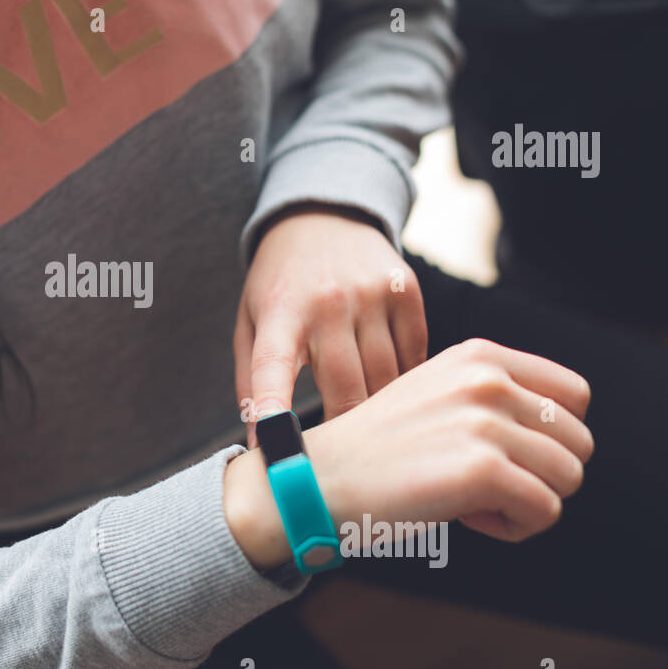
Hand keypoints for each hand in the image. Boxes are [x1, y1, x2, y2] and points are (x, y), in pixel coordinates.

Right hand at [223, 339, 593, 569]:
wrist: (316, 479)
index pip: (575, 394)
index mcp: (480, 356)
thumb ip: (494, 398)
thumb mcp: (435, 395)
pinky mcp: (482, 469)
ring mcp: (485, 422)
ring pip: (568, 477)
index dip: (550, 436)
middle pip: (578, 440)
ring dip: (530, 502)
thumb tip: (568, 439)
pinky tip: (469, 519)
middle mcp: (487, 379)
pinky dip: (515, 528)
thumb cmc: (376, 451)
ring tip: (476, 502)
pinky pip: (545, 511)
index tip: (502, 454)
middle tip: (486, 486)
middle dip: (541, 474)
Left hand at [235, 205, 426, 446]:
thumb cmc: (280, 285)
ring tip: (372, 424)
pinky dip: (407, 382)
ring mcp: (371, 294)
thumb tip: (263, 446)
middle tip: (343, 453)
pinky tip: (394, 387)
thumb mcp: (250, 322)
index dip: (273, 409)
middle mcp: (326, 302)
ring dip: (380, 410)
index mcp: (279, 313)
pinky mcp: (407, 290)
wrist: (322, 215)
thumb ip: (252, 382)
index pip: (272, 369)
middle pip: (346, 391)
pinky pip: (417, 356)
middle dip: (345, 431)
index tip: (272, 448)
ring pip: (388, 380)